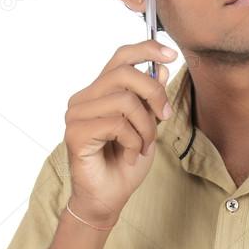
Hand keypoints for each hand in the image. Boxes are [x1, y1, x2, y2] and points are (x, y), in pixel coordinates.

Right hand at [63, 39, 179, 226]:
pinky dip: (133, 141)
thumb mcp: (147, 126)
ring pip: (124, 101)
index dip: (147, 50)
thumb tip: (162, 68)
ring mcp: (76, 115)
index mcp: (99, 92)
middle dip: (154, 94)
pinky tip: (131, 155)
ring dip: (145, 127)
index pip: (120, 58)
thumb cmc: (124, 163)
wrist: (108, 199)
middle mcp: (84, 98)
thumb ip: (150, 99)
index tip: (172, 54)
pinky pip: (116, 124)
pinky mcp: (76, 133)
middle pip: (125, 74)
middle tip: (164, 117)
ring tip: (144, 145)